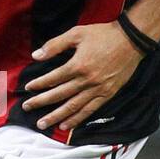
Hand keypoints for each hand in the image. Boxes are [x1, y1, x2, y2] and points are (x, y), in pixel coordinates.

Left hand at [21, 22, 144, 132]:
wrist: (132, 41)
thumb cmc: (103, 34)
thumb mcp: (77, 33)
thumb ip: (55, 45)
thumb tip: (36, 55)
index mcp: (78, 65)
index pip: (53, 78)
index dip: (39, 84)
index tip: (28, 88)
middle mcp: (87, 80)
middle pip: (60, 95)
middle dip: (41, 102)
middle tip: (27, 108)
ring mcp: (98, 89)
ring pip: (73, 106)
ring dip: (56, 116)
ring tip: (42, 123)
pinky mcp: (107, 94)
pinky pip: (90, 110)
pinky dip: (77, 119)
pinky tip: (65, 125)